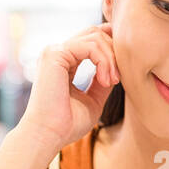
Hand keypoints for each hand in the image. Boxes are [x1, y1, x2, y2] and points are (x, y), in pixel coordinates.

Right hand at [16, 23, 121, 154]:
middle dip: (113, 52)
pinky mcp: (55, 54)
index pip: (91, 40)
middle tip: (117, 78)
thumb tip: (116, 68)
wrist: (48, 135)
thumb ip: (102, 81)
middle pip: (95, 33)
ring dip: (111, 59)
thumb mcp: (94, 99)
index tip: (120, 74)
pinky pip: (90, 46)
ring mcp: (54, 52)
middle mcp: (57, 53)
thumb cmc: (67, 125)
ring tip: (112, 81)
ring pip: (95, 37)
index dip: (111, 48)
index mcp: (64, 62)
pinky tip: (105, 80)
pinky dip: (103, 61)